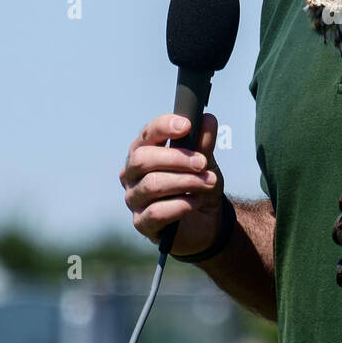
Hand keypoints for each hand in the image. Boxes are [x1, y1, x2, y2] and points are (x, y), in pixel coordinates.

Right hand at [120, 113, 223, 255]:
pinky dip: (180, 205)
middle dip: (176, 158)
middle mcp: (132, 174)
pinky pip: (156, 212)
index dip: (163, 127)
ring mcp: (134, 199)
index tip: (186, 125)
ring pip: (152, 185)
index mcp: (144, 152)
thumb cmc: (198, 186)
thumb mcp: (205, 163)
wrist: (205, 222)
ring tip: (209, 183)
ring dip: (185, 181)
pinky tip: (195, 203)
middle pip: (143, 159)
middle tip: (202, 163)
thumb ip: (204, 143)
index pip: (147, 134)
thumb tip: (207, 119)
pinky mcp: (141, 223)